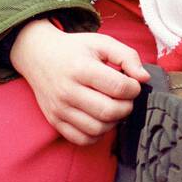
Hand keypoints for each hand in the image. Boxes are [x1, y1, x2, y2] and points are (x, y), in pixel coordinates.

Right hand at [10, 18, 151, 145]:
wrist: (38, 55)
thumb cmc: (74, 49)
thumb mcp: (102, 42)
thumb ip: (127, 56)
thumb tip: (143, 78)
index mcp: (81, 68)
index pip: (119, 87)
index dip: (134, 88)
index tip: (132, 84)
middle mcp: (68, 91)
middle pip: (110, 111)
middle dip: (127, 106)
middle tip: (125, 97)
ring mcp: (60, 109)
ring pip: (98, 129)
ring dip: (113, 121)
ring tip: (113, 107)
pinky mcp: (55, 121)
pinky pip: (82, 139)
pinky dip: (97, 134)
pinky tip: (100, 119)